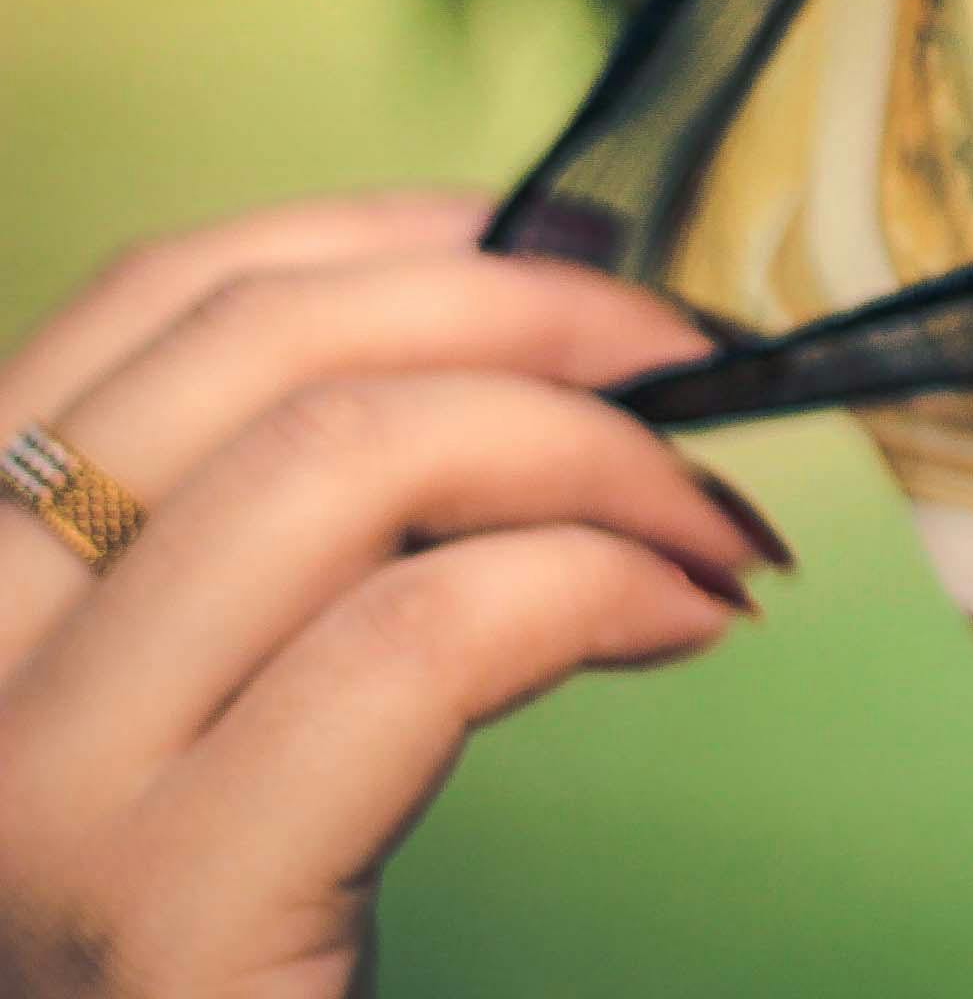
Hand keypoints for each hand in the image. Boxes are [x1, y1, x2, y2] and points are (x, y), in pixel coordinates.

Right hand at [0, 193, 783, 997]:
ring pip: (350, 456)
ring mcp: (28, 796)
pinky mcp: (165, 914)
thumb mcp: (209, 690)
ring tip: (717, 529)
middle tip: (696, 371)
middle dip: (531, 314)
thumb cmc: (234, 945)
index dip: (390, 232)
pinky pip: (419, 639)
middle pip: (265, 349)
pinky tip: (685, 621)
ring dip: (598, 451)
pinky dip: (595, 581)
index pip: (151, 299)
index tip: (577, 249)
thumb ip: (284, 529)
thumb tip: (517, 308)